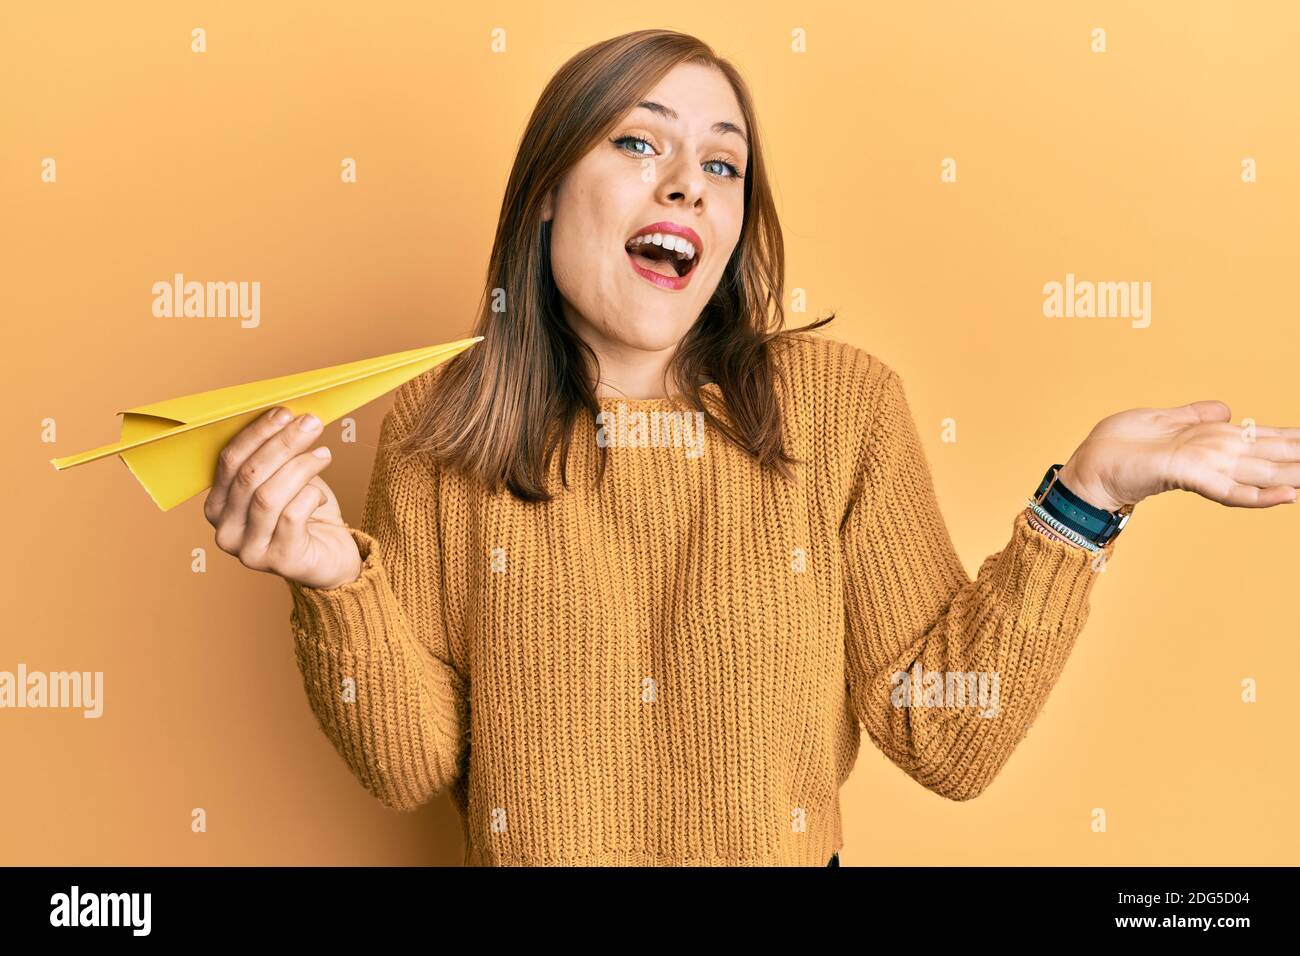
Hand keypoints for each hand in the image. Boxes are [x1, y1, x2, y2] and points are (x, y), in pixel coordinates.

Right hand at [204, 406, 362, 588]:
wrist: (330, 558)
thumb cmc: (305, 514)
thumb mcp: (283, 481)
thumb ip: (274, 457)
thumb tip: (287, 417)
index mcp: (217, 507)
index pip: (228, 462)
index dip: (256, 434)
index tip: (284, 413)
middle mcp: (226, 531)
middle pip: (249, 475)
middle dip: (282, 444)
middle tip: (310, 424)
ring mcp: (249, 550)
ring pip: (268, 495)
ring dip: (300, 466)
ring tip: (323, 454)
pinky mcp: (279, 561)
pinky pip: (292, 517)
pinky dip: (310, 495)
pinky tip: (322, 494)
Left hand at [1057, 400, 1299, 511]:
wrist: (1088, 467)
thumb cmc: (1118, 446)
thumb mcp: (1162, 419)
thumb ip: (1197, 415)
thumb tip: (1227, 409)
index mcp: (1212, 440)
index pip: (1263, 439)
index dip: (1293, 440)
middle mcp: (1214, 454)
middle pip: (1271, 456)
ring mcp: (1203, 466)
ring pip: (1261, 472)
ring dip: (1293, 475)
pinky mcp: (1187, 475)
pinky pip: (1230, 487)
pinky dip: (1259, 494)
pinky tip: (1287, 496)